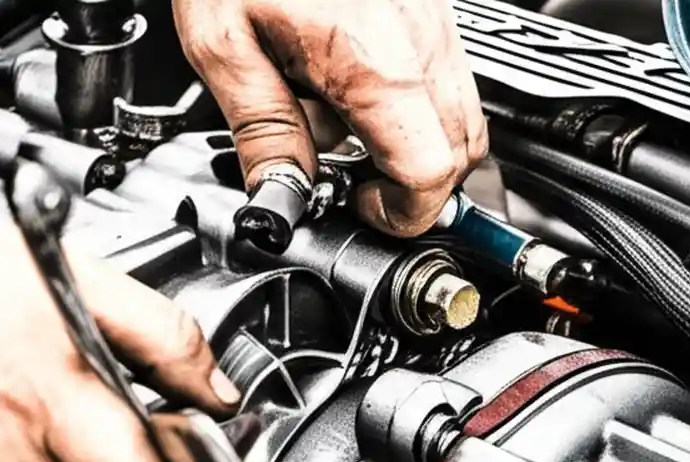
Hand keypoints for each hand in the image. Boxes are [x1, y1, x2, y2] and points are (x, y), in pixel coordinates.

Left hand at [174, 0, 487, 236]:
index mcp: (374, 67)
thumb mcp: (225, 45)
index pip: (431, 174)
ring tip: (344, 128)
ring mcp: (434, 22)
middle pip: (464, 150)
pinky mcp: (428, 5)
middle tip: (358, 185)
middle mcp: (421, 45)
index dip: (402, 213)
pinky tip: (353, 85)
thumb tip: (282, 196)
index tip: (363, 211)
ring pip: (462, 113)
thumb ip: (262, 131)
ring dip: (417, 143)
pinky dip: (413, 102)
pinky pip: (445, 73)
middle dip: (418, 185)